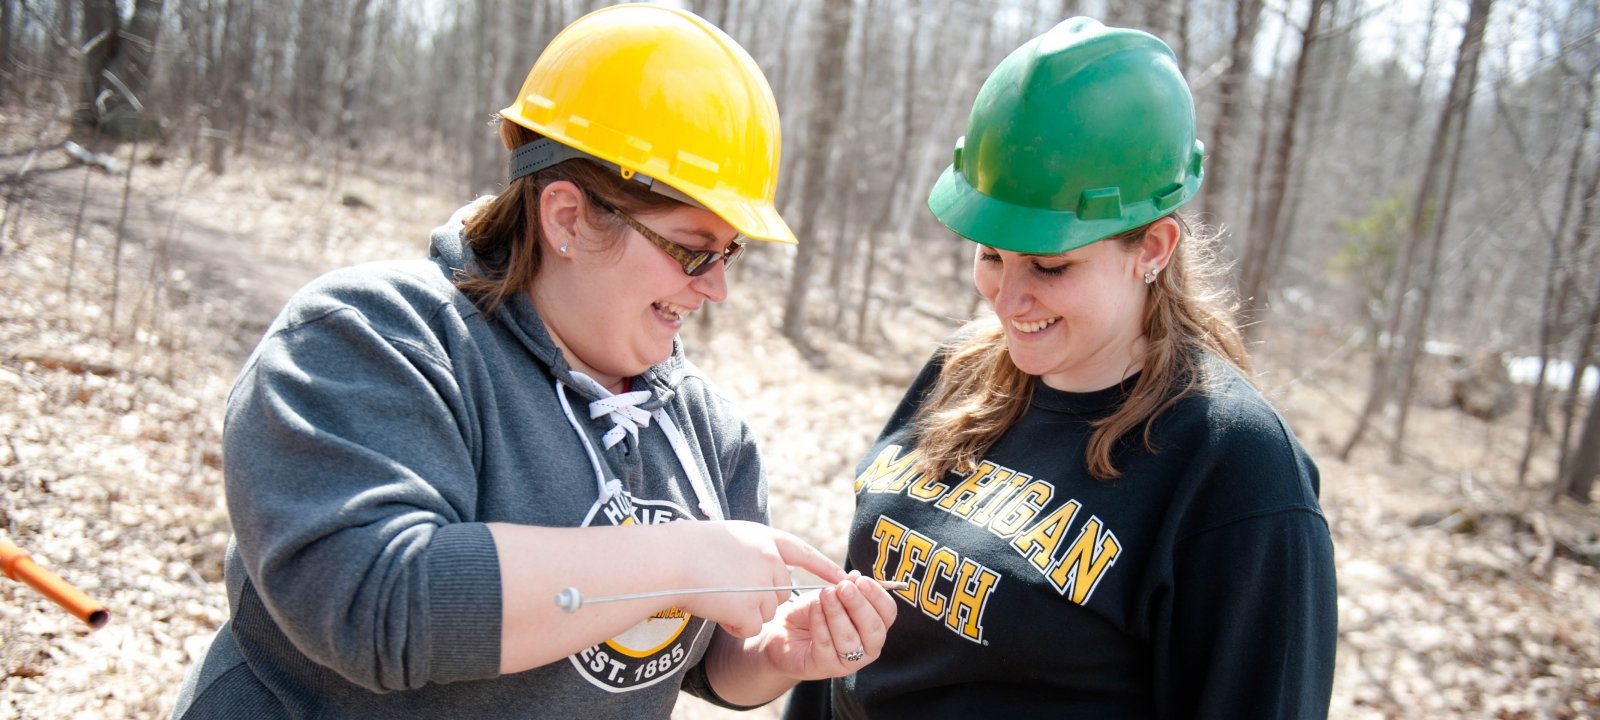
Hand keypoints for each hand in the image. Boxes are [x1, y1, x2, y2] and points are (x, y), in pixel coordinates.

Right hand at [669, 521, 845, 637]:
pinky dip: (733, 625)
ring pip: (766, 612)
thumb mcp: (729, 538)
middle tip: (727, 589)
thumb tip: (767, 575)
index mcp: (766, 538)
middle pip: (780, 592)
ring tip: (717, 594)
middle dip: (759, 598)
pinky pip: (750, 627)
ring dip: (743, 612)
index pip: (804, 553)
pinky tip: (716, 609)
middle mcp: (771, 558)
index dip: (824, 568)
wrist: (671, 559)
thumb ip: (753, 553)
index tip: (846, 579)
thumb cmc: (689, 547)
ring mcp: (763, 583)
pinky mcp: (752, 607)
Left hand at [753, 571, 897, 679]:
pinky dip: (820, 622)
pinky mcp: (825, 667)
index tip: (861, 580)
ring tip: (826, 594)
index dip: (877, 596)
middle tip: (844, 587)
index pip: (888, 613)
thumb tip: (856, 577)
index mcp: (874, 626)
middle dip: (859, 605)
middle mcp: (867, 647)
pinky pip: (825, 644)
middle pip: (873, 629)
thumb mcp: (830, 595)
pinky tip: (815, 607)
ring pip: (850, 639)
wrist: (784, 631)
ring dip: (837, 613)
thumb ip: (845, 588)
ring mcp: (848, 662)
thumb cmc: (813, 613)